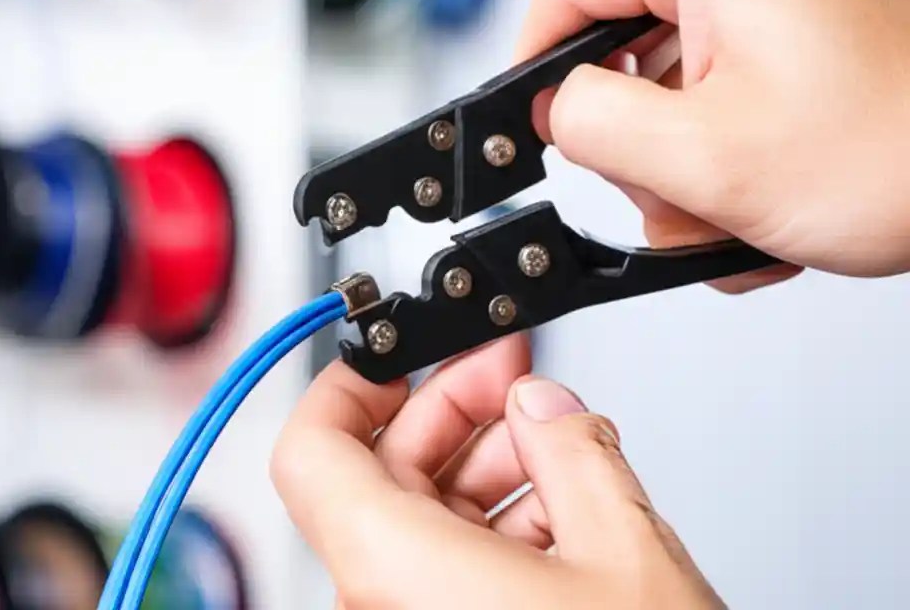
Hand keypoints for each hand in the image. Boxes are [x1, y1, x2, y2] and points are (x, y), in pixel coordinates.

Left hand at [272, 338, 723, 608]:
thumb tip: (543, 406)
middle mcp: (380, 607)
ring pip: (423, 523)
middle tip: (514, 375)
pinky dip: (501, 530)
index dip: (349, 384)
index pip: (310, 450)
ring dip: (492, 470)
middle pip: (381, 475)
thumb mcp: (625, 550)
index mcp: (392, 570)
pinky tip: (570, 507)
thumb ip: (572, 448)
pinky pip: (449, 572)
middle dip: (454, 412)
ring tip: (566, 446)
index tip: (399, 351)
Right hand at [520, 0, 909, 286]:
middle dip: (633, 143)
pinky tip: (760, 206)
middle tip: (672, 191)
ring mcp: (772, 1)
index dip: (531, 65)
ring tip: (735, 212)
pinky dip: (722, 163)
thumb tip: (552, 111)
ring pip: (664, 90)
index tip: (528, 127)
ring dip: (681, 169)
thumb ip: (592, 126)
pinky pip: (714, 103)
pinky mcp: (794, 45)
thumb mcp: (704, 157)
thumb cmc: (900, 152)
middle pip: (614, 48)